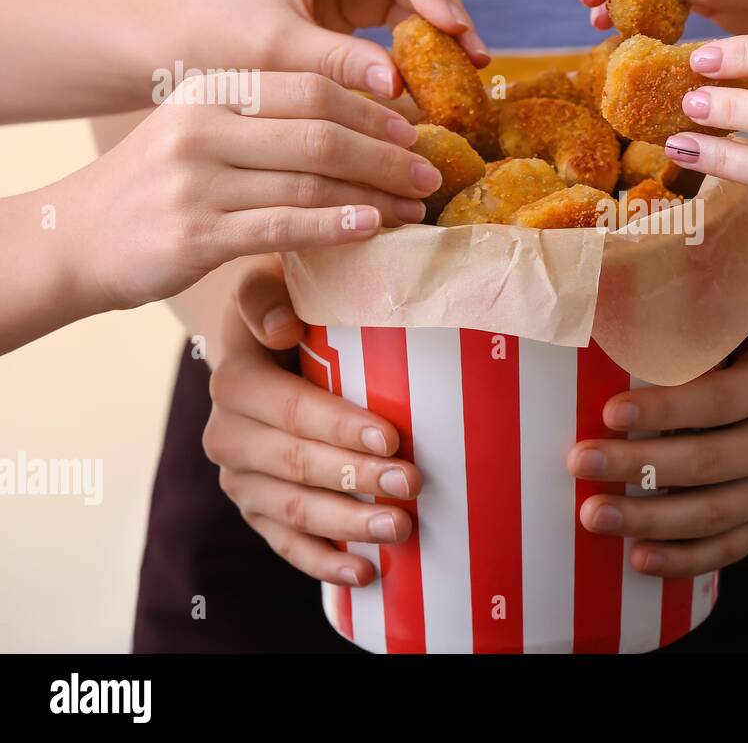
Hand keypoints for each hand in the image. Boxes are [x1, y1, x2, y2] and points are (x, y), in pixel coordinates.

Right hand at [52, 71, 438, 310]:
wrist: (76, 235)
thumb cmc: (160, 185)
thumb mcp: (203, 131)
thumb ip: (268, 123)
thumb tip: (364, 126)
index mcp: (211, 90)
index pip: (312, 89)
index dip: (372, 109)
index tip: (416, 130)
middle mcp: (202, 126)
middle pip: (320, 131)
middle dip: (387, 153)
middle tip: (430, 172)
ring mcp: (196, 180)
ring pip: (310, 179)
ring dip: (375, 193)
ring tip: (416, 207)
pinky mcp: (196, 234)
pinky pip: (285, 225)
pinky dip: (337, 225)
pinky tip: (374, 226)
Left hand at [167, 0, 489, 95]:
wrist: (179, 45)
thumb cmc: (215, 38)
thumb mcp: (276, 51)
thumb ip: (338, 64)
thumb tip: (401, 85)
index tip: (458, 31)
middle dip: (447, 12)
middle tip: (476, 58)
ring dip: (445, 30)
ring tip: (470, 70)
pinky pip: (407, 15)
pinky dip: (425, 44)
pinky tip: (444, 75)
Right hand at [203, 258, 422, 586]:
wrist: (269, 338)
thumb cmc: (293, 305)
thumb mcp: (276, 281)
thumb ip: (268, 295)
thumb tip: (282, 327)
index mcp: (235, 376)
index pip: (286, 407)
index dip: (337, 425)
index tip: (391, 436)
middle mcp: (228, 431)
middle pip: (292, 464)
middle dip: (355, 478)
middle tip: (411, 484)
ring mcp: (239, 475)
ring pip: (290, 509)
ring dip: (346, 524)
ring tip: (400, 529)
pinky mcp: (254, 506)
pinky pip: (283, 543)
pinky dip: (321, 562)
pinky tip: (363, 574)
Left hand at [566, 291, 747, 576]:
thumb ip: (718, 273)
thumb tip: (651, 233)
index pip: (719, 400)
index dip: (667, 410)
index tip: (610, 410)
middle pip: (709, 462)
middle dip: (639, 466)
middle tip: (576, 461)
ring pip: (714, 513)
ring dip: (650, 521)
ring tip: (590, 516)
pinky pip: (728, 549)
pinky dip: (684, 560)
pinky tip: (636, 561)